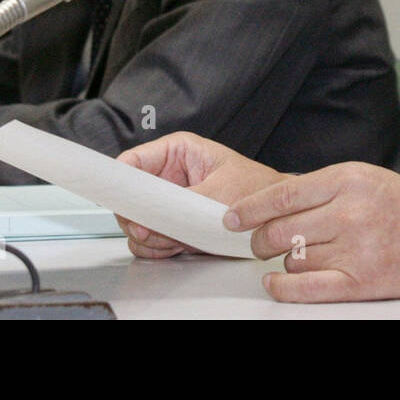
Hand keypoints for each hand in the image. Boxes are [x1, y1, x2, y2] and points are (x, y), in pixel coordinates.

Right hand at [115, 132, 287, 257]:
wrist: (278, 214)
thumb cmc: (259, 190)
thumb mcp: (219, 192)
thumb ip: (182, 203)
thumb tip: (151, 217)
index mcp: (178, 151)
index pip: (132, 161)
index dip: (121, 182)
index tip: (121, 201)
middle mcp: (169, 174)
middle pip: (129, 197)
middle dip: (138, 218)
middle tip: (151, 229)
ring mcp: (168, 201)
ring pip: (137, 221)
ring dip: (151, 236)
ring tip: (177, 237)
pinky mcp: (172, 223)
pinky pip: (149, 240)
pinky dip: (158, 248)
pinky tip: (178, 245)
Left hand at [226, 162, 399, 301]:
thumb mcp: (370, 179)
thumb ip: (326, 187)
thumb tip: (276, 203)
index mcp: (351, 179)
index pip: (282, 195)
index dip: (249, 209)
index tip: (231, 218)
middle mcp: (351, 212)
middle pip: (280, 230)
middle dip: (261, 239)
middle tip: (261, 242)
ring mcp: (356, 249)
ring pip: (291, 259)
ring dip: (281, 261)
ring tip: (290, 258)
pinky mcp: (361, 282)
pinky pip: (306, 289)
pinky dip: (283, 288)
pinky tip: (276, 282)